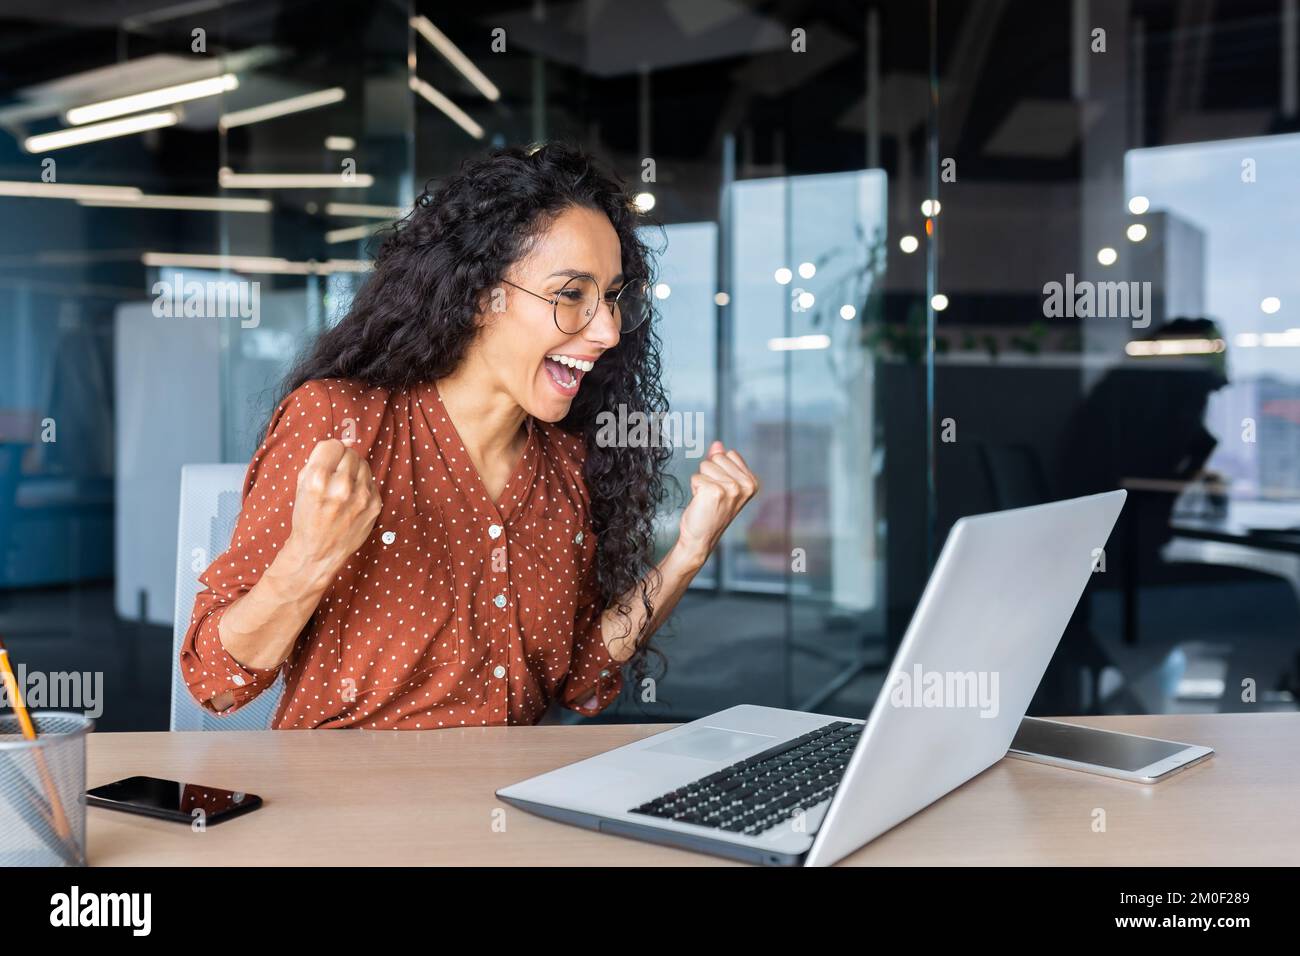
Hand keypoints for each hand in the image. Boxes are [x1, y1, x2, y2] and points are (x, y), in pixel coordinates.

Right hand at [284, 439, 382, 583]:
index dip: (328, 452)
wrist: (319, 551)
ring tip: (343, 487)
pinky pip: (371, 481)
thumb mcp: (302, 485)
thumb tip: (346, 440)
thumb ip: (320, 459)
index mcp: (318, 480)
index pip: (333, 445)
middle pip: (350, 453)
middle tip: (334, 476)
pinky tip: (351, 498)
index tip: (326, 461)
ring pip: (363, 464)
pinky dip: (362, 485)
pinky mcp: (375, 505)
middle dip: (342, 460)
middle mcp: (342, 487)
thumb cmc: (307, 516)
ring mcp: (361, 497)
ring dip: (353, 471)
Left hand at [675, 440, 758, 568]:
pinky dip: (694, 488)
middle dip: (709, 474)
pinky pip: (696, 477)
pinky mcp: (714, 491)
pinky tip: (701, 502)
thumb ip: (721, 462)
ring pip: (705, 466)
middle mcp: (745, 485)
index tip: (721, 489)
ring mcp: (731, 488)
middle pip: (717, 458)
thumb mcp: (722, 484)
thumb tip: (718, 444)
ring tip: (707, 499)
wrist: (701, 538)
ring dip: (701, 482)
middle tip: (712, 495)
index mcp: (752, 482)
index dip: (719, 469)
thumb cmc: (710, 512)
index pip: (729, 454)